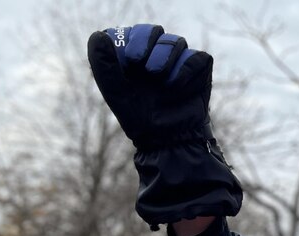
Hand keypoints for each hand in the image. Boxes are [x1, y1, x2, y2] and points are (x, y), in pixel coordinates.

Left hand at [87, 24, 240, 225]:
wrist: (167, 140)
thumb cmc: (139, 117)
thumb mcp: (115, 90)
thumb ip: (103, 63)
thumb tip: (99, 34)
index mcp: (138, 55)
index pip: (136, 32)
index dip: (133, 38)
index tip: (130, 60)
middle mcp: (159, 55)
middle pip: (156, 32)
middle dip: (148, 44)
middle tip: (140, 64)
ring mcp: (181, 62)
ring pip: (177, 42)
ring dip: (165, 57)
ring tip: (159, 80)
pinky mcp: (200, 71)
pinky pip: (196, 57)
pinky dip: (185, 68)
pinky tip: (175, 86)